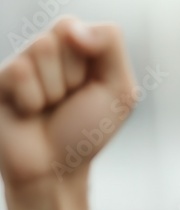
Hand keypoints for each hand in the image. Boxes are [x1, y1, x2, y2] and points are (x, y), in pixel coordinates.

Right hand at [0, 17, 135, 209]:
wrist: (55, 170)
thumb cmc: (86, 132)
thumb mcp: (119, 91)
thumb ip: (109, 45)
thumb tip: (73, 27)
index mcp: (77, 48)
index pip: (84, 27)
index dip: (92, 60)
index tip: (91, 88)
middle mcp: (46, 50)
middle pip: (63, 30)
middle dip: (75, 73)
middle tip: (69, 100)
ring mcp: (20, 62)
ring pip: (42, 47)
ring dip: (55, 88)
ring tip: (49, 107)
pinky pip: (20, 71)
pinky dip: (32, 99)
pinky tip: (28, 112)